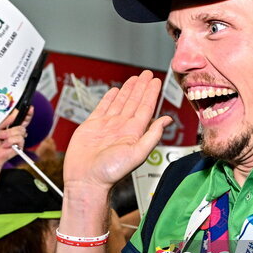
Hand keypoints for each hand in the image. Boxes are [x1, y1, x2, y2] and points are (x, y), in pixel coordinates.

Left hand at [0, 109, 30, 186]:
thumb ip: (5, 119)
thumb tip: (15, 113)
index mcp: (8, 125)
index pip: (20, 118)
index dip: (26, 113)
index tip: (30, 108)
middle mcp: (13, 132)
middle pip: (23, 123)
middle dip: (18, 122)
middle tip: (7, 126)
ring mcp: (16, 139)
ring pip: (21, 130)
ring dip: (9, 133)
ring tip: (1, 137)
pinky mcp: (18, 147)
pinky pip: (19, 139)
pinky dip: (10, 141)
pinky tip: (4, 144)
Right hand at [63, 71, 171, 191]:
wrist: (86, 179)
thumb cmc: (110, 172)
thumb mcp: (137, 154)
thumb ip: (152, 136)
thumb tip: (167, 120)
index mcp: (134, 133)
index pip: (146, 108)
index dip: (151, 94)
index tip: (155, 81)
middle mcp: (122, 127)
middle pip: (134, 102)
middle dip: (141, 87)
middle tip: (147, 74)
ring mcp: (107, 126)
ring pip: (120, 103)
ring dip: (127, 90)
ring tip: (134, 78)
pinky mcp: (92, 126)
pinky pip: (102, 108)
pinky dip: (109, 99)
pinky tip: (115, 91)